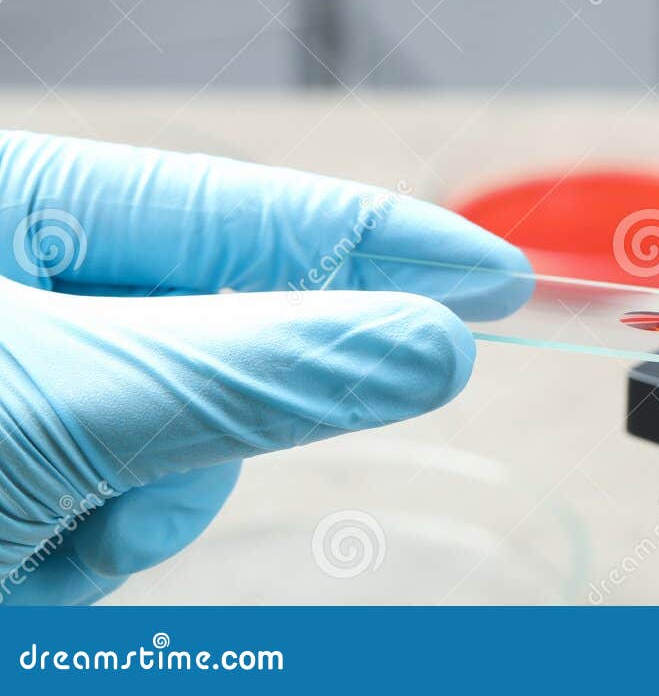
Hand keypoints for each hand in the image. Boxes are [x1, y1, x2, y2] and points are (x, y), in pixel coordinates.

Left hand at [0, 131, 532, 604]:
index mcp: (24, 202)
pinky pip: (124, 507)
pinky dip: (90, 553)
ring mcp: (28, 384)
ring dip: (137, 511)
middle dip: (214, 423)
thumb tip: (431, 342)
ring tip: (42, 536)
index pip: (248, 210)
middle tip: (223, 453)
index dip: (386, 241)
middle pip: (218, 337)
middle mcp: (29, 281)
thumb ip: (254, 371)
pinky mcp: (22, 473)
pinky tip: (18, 571)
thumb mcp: (66, 399)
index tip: (497, 274)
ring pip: (179, 439)